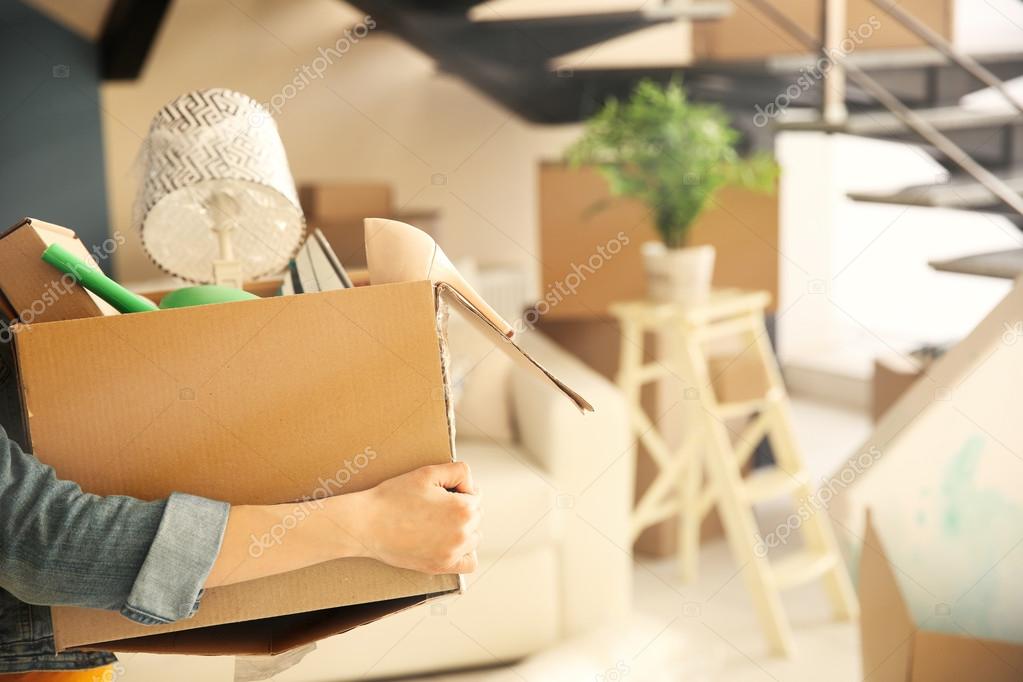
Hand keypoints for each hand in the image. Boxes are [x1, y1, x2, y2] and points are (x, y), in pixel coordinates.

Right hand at [351, 462, 481, 574]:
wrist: (366, 524)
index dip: (458, 491)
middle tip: (434, 506)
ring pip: (473, 537)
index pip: (475, 496)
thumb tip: (472, 487)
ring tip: (438, 523)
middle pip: (476, 517)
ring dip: (463, 529)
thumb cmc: (393, 497)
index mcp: (463, 509)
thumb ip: (458, 472)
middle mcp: (463, 534)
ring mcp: (453, 553)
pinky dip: (465, 553)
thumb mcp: (428, 473)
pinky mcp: (441, 566)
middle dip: (461, 509)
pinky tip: (450, 544)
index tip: (439, 493)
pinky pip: (469, 563)